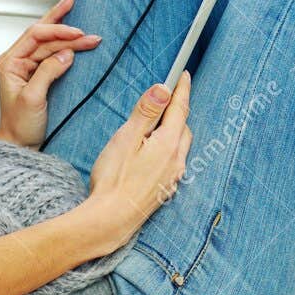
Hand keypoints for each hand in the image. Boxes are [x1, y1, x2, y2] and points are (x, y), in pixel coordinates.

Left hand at [0, 0, 101, 147]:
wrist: (19, 145)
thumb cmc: (19, 126)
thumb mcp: (33, 98)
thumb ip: (47, 72)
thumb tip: (66, 53)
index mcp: (9, 62)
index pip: (34, 36)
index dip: (57, 31)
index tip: (77, 32)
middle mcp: (17, 61)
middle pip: (42, 34)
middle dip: (62, 22)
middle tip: (75, 3)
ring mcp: (28, 67)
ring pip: (50, 44)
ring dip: (70, 38)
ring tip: (88, 32)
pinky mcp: (39, 75)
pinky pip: (53, 54)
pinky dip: (67, 46)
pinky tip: (75, 38)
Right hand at [83, 70, 192, 252]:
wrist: (111, 219)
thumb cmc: (115, 179)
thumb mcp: (127, 138)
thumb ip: (146, 113)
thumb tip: (163, 90)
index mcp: (168, 144)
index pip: (179, 109)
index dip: (181, 89)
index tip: (183, 74)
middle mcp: (176, 160)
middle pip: (182, 127)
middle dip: (177, 110)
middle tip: (166, 98)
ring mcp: (172, 177)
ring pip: (180, 145)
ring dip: (173, 130)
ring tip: (157, 124)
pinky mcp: (165, 189)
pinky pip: (174, 160)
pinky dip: (168, 148)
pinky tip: (153, 152)